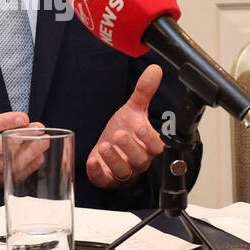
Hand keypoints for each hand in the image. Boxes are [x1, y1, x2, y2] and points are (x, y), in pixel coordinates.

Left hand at [86, 64, 165, 188]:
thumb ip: (144, 91)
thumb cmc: (123, 132)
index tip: (140, 125)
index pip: (156, 146)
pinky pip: (104, 179)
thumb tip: (155, 70)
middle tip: (119, 134)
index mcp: (147, 145)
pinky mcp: (106, 178)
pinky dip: (98, 171)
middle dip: (130, 147)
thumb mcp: (132, 110)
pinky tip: (93, 161)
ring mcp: (122, 171)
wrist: (107, 151)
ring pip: (123, 170)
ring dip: (114, 158)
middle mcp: (137, 160)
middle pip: (141, 159)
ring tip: (105, 145)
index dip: (150, 138)